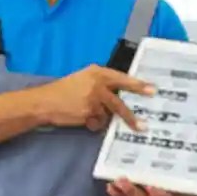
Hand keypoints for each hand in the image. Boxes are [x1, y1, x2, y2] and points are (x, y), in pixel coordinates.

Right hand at [31, 65, 153, 131]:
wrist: (44, 102)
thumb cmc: (63, 91)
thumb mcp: (83, 80)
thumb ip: (100, 85)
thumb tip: (117, 97)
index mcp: (96, 72)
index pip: (121, 78)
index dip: (137, 84)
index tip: (152, 89)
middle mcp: (96, 84)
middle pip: (119, 99)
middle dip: (133, 111)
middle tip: (146, 119)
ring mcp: (92, 99)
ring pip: (109, 113)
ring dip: (109, 118)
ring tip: (124, 123)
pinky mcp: (87, 113)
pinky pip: (98, 122)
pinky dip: (93, 123)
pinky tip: (83, 118)